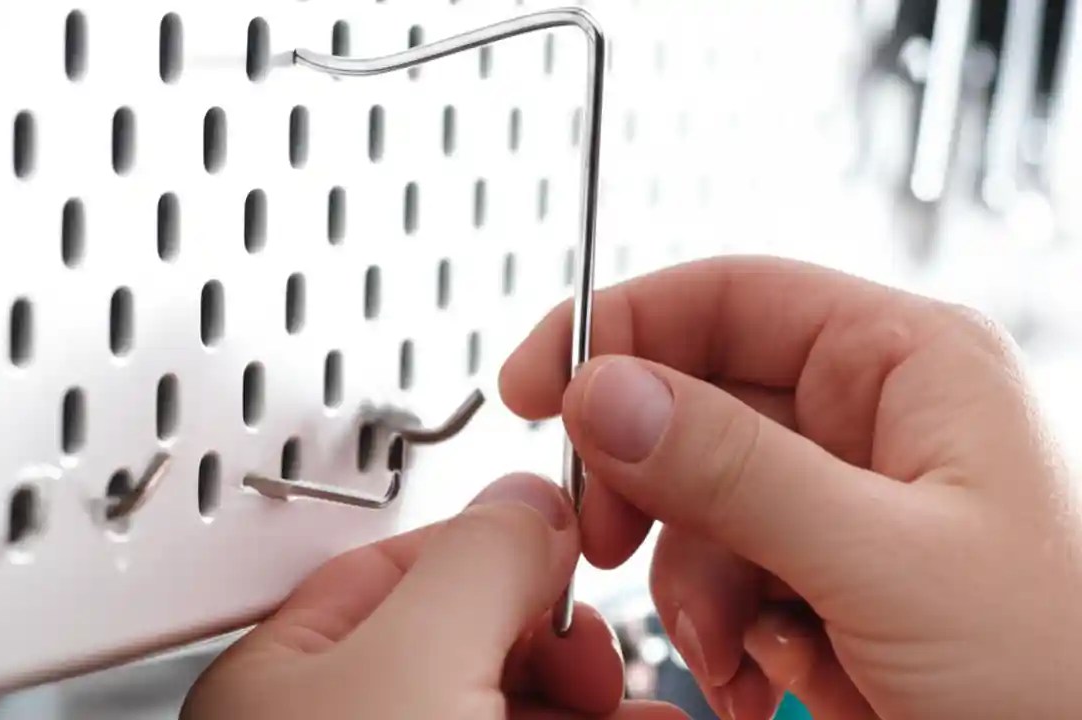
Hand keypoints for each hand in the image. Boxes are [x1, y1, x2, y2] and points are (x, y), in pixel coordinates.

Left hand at [182, 473, 686, 719]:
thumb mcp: (416, 666)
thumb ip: (476, 562)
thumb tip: (530, 501)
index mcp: (280, 680)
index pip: (398, 569)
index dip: (495, 553)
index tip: (567, 554)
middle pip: (467, 644)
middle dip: (557, 642)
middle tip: (602, 659)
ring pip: (508, 703)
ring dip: (594, 701)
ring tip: (649, 707)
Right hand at [501, 256, 1081, 718]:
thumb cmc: (1060, 676)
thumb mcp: (885, 563)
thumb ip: (734, 470)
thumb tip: (605, 392)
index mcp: (909, 365)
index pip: (729, 297)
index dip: (622, 328)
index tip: (537, 383)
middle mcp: (871, 419)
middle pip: (695, 402)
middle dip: (647, 483)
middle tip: (605, 534)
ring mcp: (843, 500)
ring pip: (695, 500)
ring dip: (692, 584)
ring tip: (733, 645)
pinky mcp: (822, 572)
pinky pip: (720, 571)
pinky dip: (718, 628)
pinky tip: (763, 671)